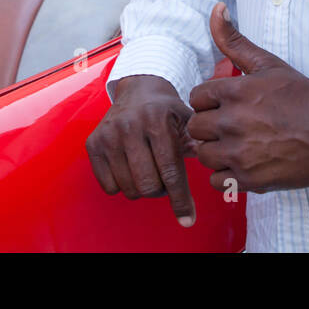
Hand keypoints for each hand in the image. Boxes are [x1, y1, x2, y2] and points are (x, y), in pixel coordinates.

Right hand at [86, 74, 198, 226]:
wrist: (138, 89)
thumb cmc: (167, 112)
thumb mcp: (187, 122)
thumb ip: (199, 146)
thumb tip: (214, 169)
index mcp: (156, 121)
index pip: (170, 172)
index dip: (180, 199)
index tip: (188, 219)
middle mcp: (129, 126)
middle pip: (148, 185)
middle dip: (161, 190)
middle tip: (165, 177)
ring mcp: (108, 135)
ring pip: (129, 189)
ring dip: (142, 188)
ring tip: (149, 170)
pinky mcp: (93, 144)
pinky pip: (109, 187)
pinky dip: (122, 186)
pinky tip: (130, 168)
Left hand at [187, 3, 308, 193]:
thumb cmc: (302, 96)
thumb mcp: (268, 64)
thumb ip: (235, 40)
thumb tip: (216, 8)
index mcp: (235, 92)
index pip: (196, 97)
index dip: (210, 101)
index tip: (227, 105)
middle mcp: (233, 122)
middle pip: (196, 127)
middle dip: (210, 126)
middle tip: (232, 126)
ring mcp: (241, 153)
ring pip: (203, 155)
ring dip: (216, 151)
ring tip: (237, 145)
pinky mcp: (250, 179)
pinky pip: (216, 180)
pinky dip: (225, 175)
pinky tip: (243, 164)